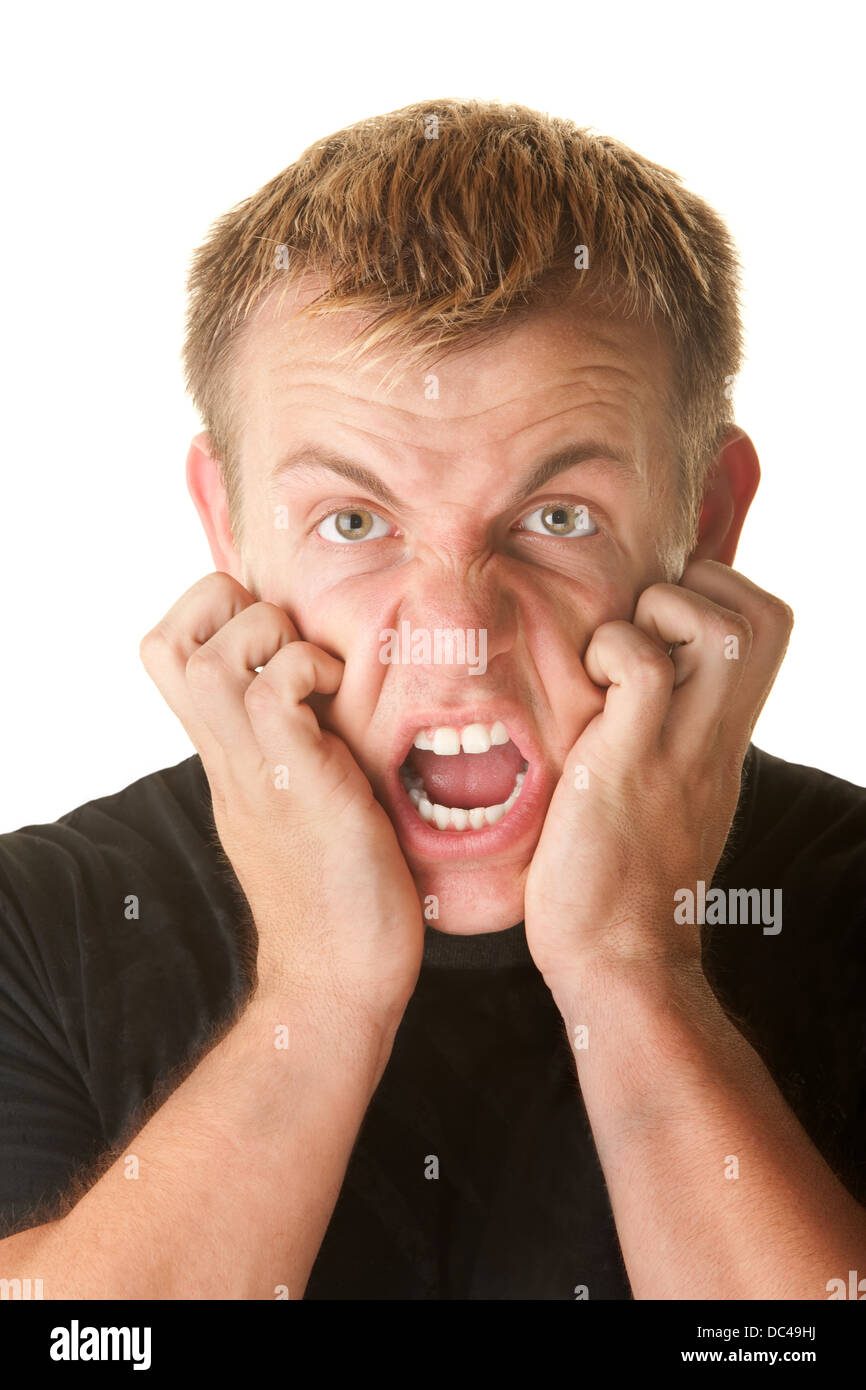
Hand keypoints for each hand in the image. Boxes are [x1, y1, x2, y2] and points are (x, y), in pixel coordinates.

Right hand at [140, 572, 423, 1030]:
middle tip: (290, 646)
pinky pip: (275, 692)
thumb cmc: (336, 893)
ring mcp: (254, 770)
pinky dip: (308, 672)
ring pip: (211, 658)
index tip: (273, 636)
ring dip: (270, 638)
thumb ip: (283, 749)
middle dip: (228, 608)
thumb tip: (313, 706)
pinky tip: (341, 701)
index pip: (166, 653)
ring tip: (319, 676)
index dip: (209, 616)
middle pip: (166, 643)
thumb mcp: (291, 800)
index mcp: (224, 756)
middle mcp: (226, 758)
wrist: (340, 976)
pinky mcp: (297, 782)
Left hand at [524, 560, 793, 987]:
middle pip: (764, 616)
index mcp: (723, 740)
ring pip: (721, 629)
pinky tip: (586, 690)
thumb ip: (670, 741)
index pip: (768, 627)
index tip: (656, 623)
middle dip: (697, 588)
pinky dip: (613, 653)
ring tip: (612, 660)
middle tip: (638, 632)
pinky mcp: (630, 767)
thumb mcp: (669, 797)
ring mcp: (680, 752)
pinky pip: (647, 670)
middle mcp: (716, 739)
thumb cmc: (620, 884)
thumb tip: (638, 694)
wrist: (619, 963)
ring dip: (658, 614)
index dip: (716, 594)